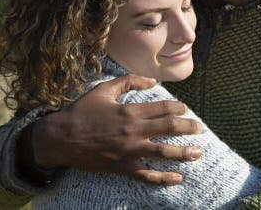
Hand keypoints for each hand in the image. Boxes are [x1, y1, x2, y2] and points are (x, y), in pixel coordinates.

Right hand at [32, 74, 202, 184]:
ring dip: (184, 152)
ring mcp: (129, 150)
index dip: (179, 108)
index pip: (164, 108)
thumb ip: (130, 81)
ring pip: (164, 152)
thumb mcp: (105, 89)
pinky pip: (146, 175)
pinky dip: (163, 178)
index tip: (186, 109)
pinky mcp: (122, 166)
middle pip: (170, 127)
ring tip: (198, 153)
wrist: (60, 138)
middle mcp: (134, 130)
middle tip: (200, 129)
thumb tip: (152, 81)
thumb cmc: (82, 111)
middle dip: (189, 127)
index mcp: (131, 111)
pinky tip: (178, 178)